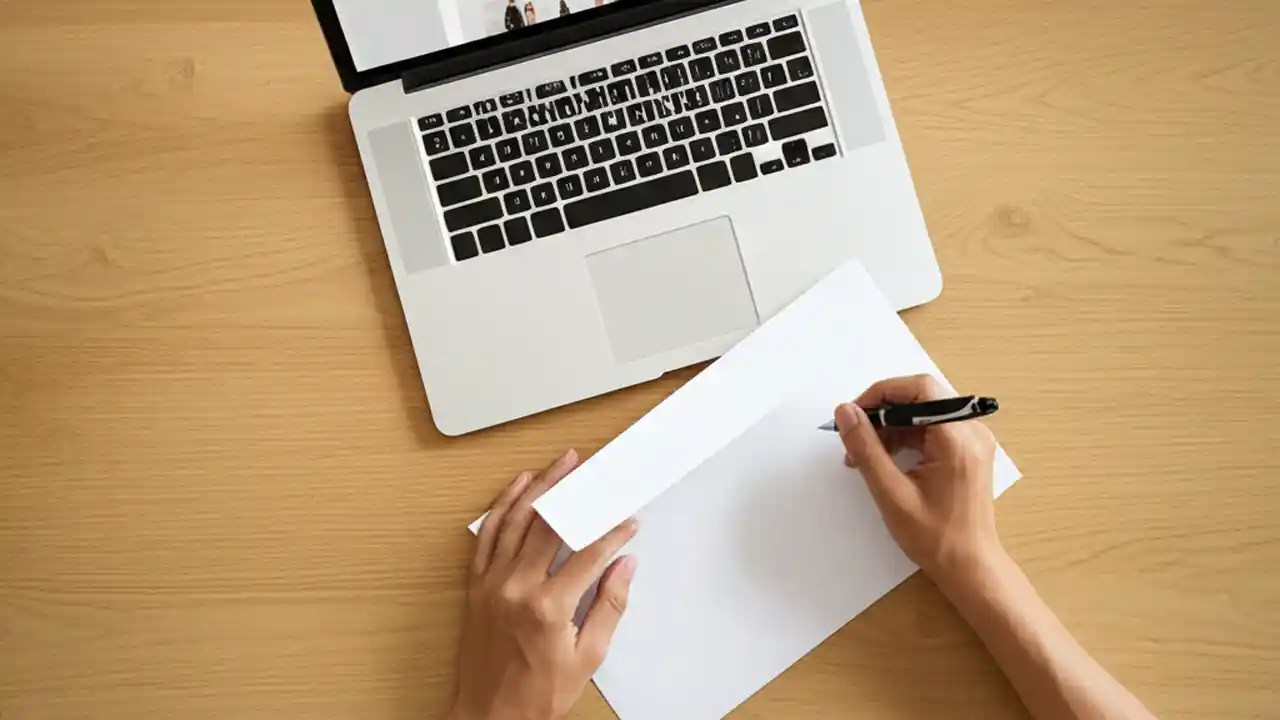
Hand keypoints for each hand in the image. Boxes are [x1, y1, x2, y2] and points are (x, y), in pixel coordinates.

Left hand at [451, 449, 638, 719]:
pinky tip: (519, 488)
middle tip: (593, 469)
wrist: (489, 716)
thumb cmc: (536, 694)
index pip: (588, 554)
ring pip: (518, 520)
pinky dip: (504, 506)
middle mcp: (516, 587)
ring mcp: (492, 582)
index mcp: (548, 607)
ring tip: (560, 465)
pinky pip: (489, 534)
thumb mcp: (587, 658)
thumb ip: (608, 607)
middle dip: (576, 491)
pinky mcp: (477, 584)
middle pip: (550, 524)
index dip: (612, 532)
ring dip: (541, 487)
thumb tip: (624, 567)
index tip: (627, 521)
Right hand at [835, 375, 1000, 585]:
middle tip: (855, 434)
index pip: (920, 389)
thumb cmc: (935, 537)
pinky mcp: (968, 451)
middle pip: (922, 397)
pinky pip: (932, 428)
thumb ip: (866, 448)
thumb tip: (845, 412)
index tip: (853, 414)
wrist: (970, 566)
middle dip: (883, 411)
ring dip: (891, 426)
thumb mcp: (891, 493)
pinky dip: (905, 437)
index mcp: (958, 439)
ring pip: (924, 412)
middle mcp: (972, 431)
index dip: (881, 393)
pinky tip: (884, 458)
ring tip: (864, 454)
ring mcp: (973, 440)